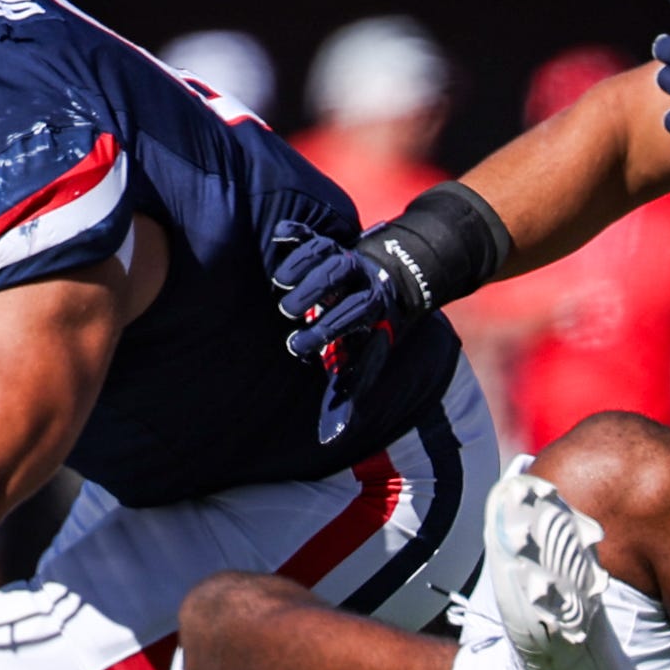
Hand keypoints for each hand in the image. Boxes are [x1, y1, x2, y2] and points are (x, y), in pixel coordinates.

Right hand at [268, 221, 397, 445]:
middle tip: (287, 311)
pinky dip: (293, 233)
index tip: (296, 348)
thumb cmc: (365, 335)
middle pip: (339, 274)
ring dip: (301, 265)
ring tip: (279, 284)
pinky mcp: (326, 241)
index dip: (324, 329)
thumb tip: (331, 436)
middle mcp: (360, 278)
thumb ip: (345, 395)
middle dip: (312, 291)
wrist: (391, 284)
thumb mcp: (361, 363)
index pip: (352, 313)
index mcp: (372, 307)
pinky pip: (311, 233)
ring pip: (326, 251)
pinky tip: (278, 239)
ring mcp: (344, 257)